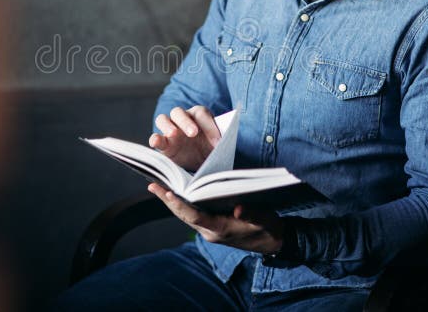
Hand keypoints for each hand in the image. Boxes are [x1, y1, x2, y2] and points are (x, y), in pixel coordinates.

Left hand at [147, 182, 283, 254]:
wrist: (274, 243)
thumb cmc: (269, 229)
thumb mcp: (264, 219)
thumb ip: (251, 214)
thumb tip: (238, 208)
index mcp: (220, 229)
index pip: (194, 216)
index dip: (179, 204)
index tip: (167, 192)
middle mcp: (210, 232)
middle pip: (184, 215)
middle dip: (168, 200)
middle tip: (152, 185)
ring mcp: (210, 231)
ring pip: (186, 216)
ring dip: (173, 202)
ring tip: (158, 187)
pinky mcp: (213, 227)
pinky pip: (193, 215)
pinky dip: (183, 204)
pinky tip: (177, 194)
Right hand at [149, 106, 220, 170]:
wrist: (203, 163)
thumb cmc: (211, 149)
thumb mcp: (218, 145)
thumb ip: (218, 142)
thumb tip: (221, 145)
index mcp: (198, 116)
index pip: (201, 113)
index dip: (208, 124)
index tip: (217, 140)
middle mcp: (182, 119)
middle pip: (179, 112)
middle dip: (186, 121)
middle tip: (193, 133)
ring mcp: (170, 130)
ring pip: (163, 119)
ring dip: (167, 125)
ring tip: (173, 134)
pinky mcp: (163, 144)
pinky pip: (155, 137)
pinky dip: (155, 139)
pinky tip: (156, 142)